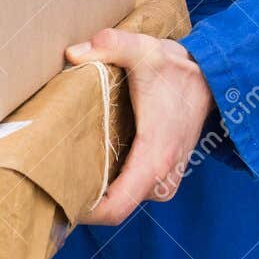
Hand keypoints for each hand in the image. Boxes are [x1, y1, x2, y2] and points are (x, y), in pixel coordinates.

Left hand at [65, 29, 213, 225]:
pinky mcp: (161, 177)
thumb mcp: (143, 50)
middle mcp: (160, 179)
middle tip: (47, 179)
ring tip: (62, 169)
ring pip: (120, 200)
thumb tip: (73, 54)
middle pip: (112, 209)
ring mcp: (163, 182)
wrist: (211, 81)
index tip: (55, 200)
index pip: (116, 208)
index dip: (85, 212)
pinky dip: (108, 184)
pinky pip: (128, 192)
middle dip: (81, 199)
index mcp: (153, 158)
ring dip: (94, 190)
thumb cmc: (176, 70)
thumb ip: (110, 45)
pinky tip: (85, 164)